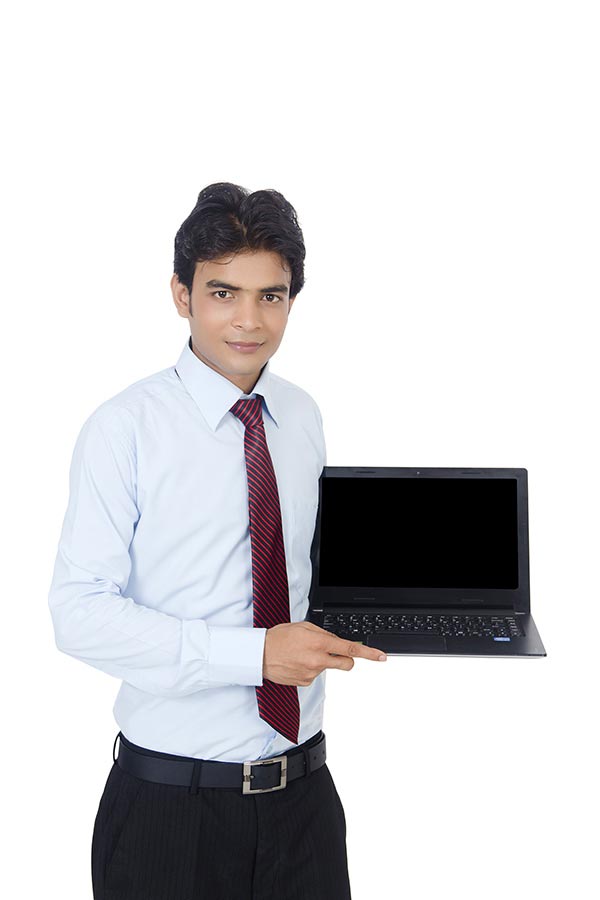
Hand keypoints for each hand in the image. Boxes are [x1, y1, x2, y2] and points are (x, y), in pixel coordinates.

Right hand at [262, 621, 386, 686]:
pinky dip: (310, 669)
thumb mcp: (303, 627)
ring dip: (322, 662)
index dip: (369, 653)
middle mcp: (318, 660)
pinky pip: (315, 675)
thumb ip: (324, 634)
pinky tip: (298, 663)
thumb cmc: (279, 638)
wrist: (259, 655)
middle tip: (334, 652)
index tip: (381, 657)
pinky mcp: (305, 682)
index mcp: (319, 643)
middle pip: (347, 664)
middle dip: (346, 659)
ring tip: (303, 654)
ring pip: (328, 668)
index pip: (350, 649)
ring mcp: (312, 673)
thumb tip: (337, 641)